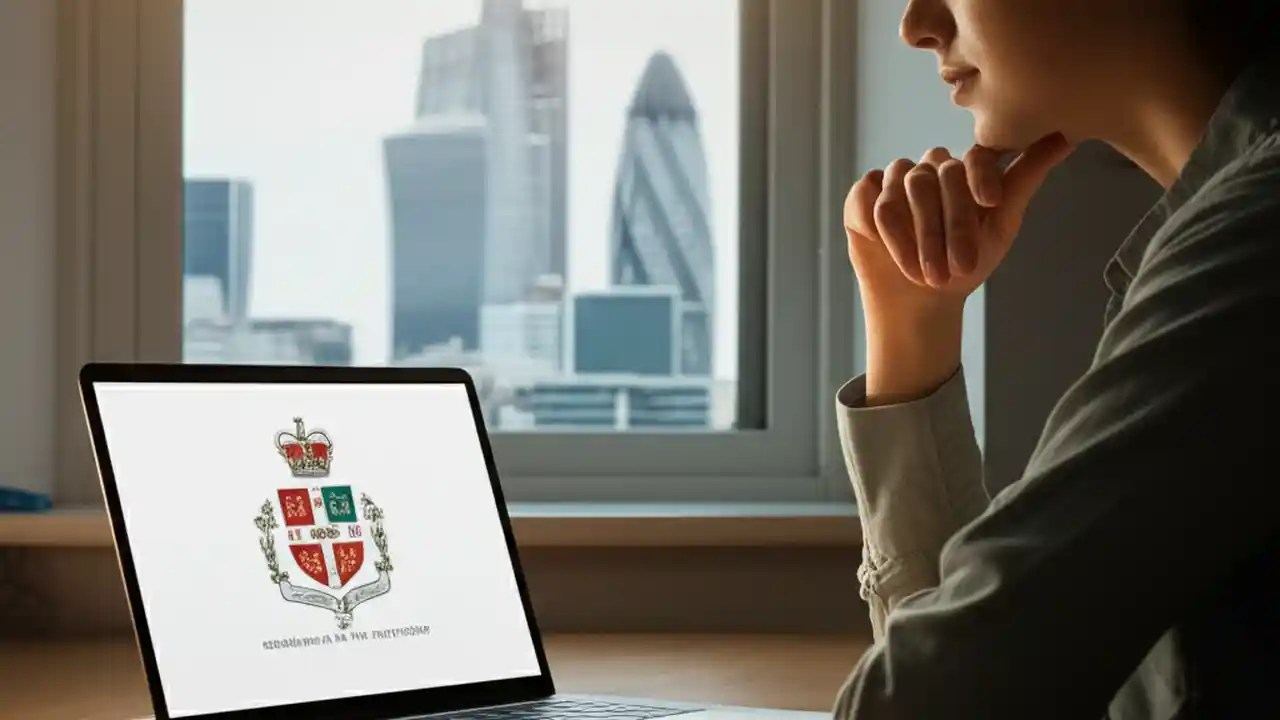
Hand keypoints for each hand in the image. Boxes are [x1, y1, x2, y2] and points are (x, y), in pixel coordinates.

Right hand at [844, 133, 1073, 316]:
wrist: (922, 303)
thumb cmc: (963, 265)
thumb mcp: (1002, 226)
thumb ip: (1025, 180)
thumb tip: (1066, 136)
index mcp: (961, 171)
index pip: (970, 158)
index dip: (979, 177)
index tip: (990, 205)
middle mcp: (926, 170)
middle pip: (935, 177)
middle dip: (947, 227)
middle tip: (955, 268)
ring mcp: (891, 182)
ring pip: (902, 189)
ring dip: (916, 236)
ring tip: (925, 274)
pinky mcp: (861, 199)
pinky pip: (869, 200)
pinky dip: (883, 230)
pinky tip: (892, 254)